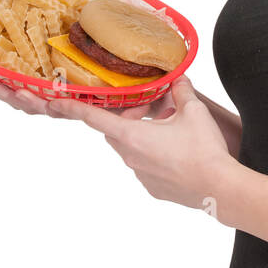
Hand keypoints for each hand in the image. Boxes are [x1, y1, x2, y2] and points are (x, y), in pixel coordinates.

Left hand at [0, 69, 231, 209]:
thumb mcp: (193, 111)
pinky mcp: (152, 189)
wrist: (220, 189)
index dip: (69, 106)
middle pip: (116, 132)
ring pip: (133, 150)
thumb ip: (180, 91)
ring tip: (175, 138)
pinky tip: (180, 158)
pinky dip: (157, 159)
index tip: (48, 100)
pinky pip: (147, 168)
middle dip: (127, 121)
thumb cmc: (203, 149)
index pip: (92, 116)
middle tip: (152, 114)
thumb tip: (177, 79)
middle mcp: (128, 156)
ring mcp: (139, 175)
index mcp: (130, 134)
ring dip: (145, 141)